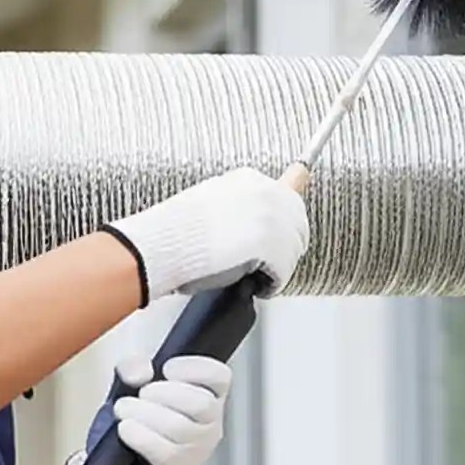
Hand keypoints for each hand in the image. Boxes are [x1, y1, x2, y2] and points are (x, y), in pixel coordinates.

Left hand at [61, 354, 231, 464]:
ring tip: (123, 409)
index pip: (220, 378)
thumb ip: (132, 367)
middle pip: (202, 404)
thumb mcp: (129, 384)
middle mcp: (209, 427)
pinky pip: (164, 453)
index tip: (166, 368)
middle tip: (141, 393)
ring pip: (180, 428)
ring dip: (144, 413)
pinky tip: (125, 429)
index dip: (195, 368)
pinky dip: (140, 436)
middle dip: (164, 393)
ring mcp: (195, 455)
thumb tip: (140, 373)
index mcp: (206, 398)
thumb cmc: (133, 421)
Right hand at [104, 167, 308, 305]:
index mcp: (250, 179)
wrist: (165, 242)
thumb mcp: (210, 199)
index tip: (278, 235)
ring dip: (275, 267)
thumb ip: (237, 206)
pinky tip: (252, 284)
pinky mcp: (274, 247)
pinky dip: (270, 285)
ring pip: (293, 251)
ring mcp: (274, 219)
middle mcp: (268, 193)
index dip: (282, 224)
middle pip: (298, 225)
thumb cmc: (176, 228)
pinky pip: (283, 274)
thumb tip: (247, 225)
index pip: (287, 198)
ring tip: (250, 274)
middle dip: (284, 247)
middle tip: (263, 264)